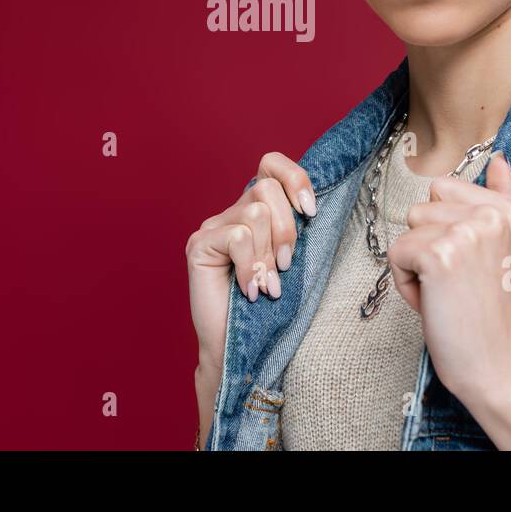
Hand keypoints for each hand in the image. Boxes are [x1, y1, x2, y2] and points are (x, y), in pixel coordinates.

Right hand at [185, 152, 314, 376]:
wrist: (238, 348)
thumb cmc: (269, 308)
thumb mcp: (291, 259)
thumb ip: (295, 228)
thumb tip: (313, 205)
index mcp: (255, 210)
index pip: (271, 163)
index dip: (295, 179)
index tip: (311, 212)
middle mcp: (231, 212)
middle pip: (267, 188)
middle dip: (287, 229)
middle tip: (285, 265)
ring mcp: (211, 227)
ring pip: (255, 212)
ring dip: (269, 253)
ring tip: (268, 283)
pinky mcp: (198, 245)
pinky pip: (238, 237)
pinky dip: (251, 266)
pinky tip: (250, 290)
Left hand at [386, 151, 510, 407]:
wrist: (492, 359)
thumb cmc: (488, 305)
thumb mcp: (505, 243)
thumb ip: (501, 197)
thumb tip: (499, 158)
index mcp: (507, 207)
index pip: (444, 187)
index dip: (445, 225)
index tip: (471, 259)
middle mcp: (490, 213)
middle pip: (421, 205)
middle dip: (427, 242)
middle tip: (456, 278)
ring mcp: (465, 231)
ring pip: (407, 228)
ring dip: (416, 261)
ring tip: (445, 288)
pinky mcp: (439, 254)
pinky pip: (397, 253)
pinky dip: (406, 281)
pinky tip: (434, 299)